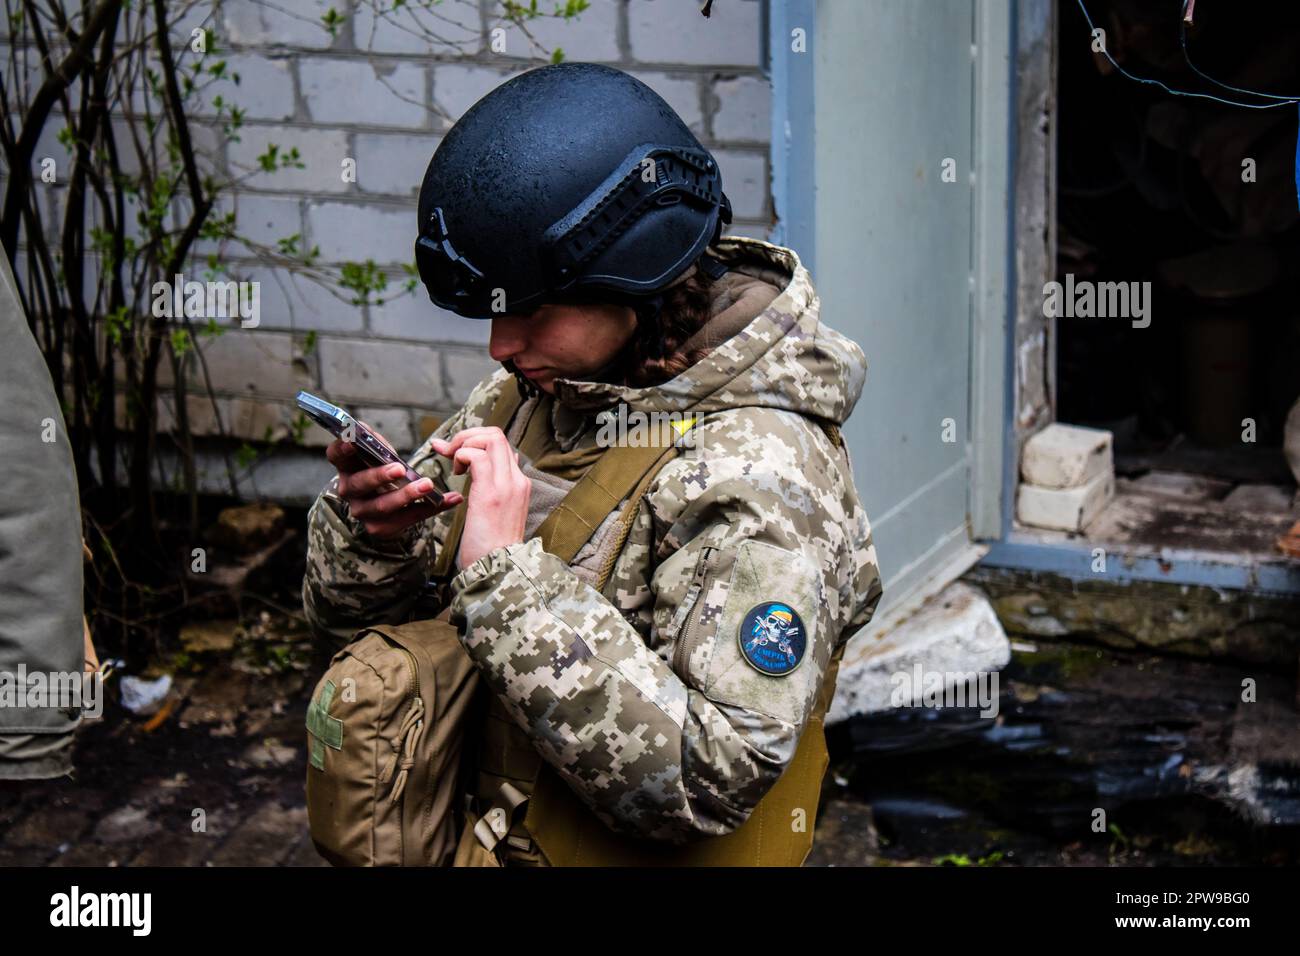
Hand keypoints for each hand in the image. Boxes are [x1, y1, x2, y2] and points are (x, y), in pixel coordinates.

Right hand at [327, 423, 462, 538]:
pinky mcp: (380, 528)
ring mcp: (363, 512)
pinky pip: (408, 518)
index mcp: (346, 466)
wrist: (386, 507)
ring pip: (383, 506)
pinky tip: (451, 499)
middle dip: (380, 476)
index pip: (336, 455)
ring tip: (428, 485)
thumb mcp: (378, 456)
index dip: (342, 448)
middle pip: (361, 484)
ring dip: (407, 495)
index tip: (352, 441)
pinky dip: (431, 508)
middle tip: (399, 469)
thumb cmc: (382, 472)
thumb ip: (375, 444)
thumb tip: (367, 431)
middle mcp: (349, 491)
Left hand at [431, 426, 529, 569]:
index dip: (476, 442)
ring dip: (463, 444)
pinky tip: (455, 475)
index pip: (502, 446)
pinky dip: (461, 457)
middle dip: (468, 436)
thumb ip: (496, 490)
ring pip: (489, 439)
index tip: (455, 452)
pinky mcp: (491, 493)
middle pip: (496, 435)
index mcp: (519, 484)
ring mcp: (506, 484)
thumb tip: (488, 469)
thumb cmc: (491, 547)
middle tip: (450, 452)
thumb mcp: (499, 513)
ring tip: (453, 464)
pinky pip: (476, 456)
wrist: (498, 570)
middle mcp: (517, 480)